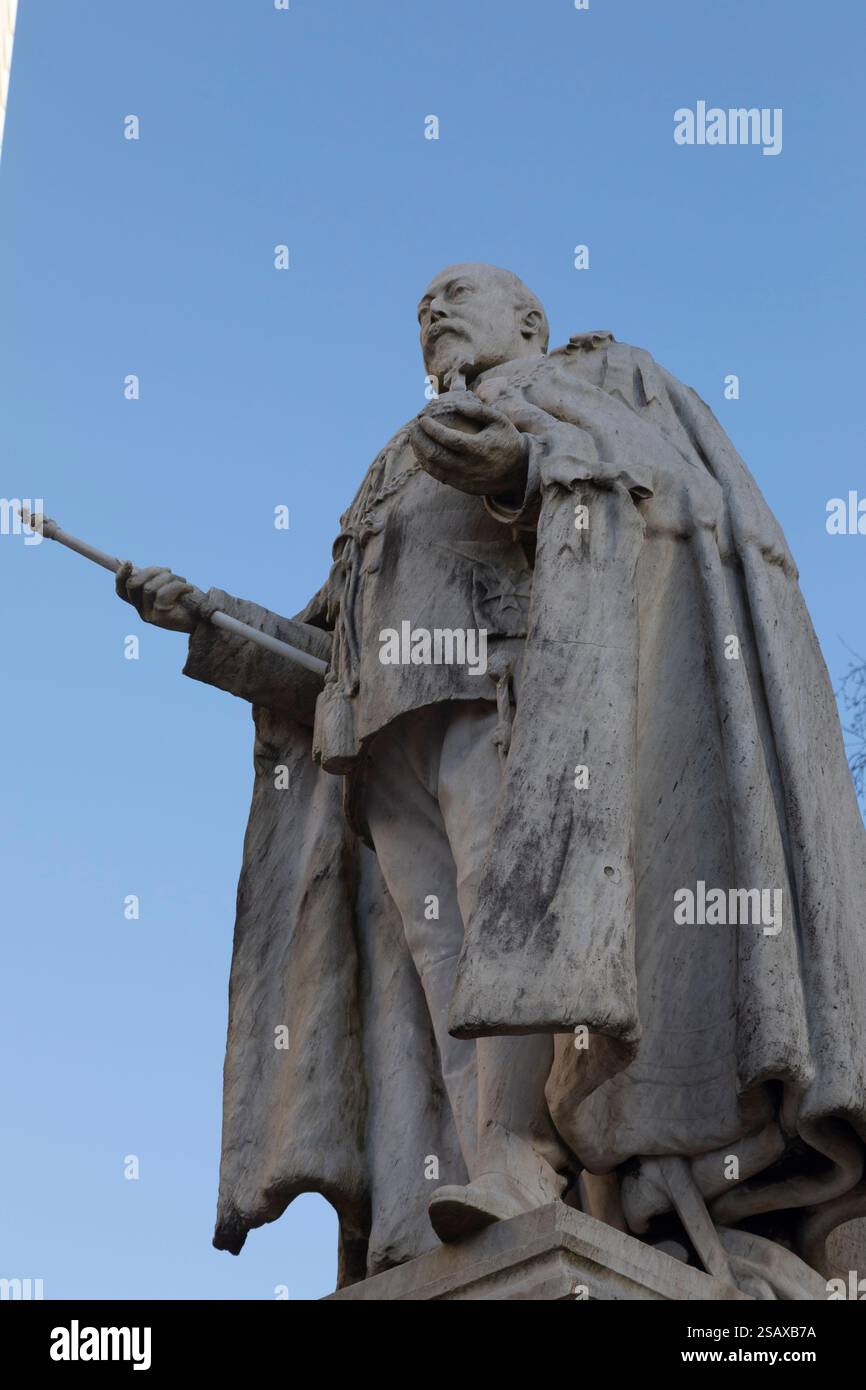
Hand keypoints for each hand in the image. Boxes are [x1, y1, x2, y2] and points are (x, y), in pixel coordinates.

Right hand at [115, 562, 203, 633]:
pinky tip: (188, 589)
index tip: (129, 562)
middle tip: (169, 571)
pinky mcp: (161, 617)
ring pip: (149, 587)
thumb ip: (153, 579)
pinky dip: (178, 586)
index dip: (121, 575)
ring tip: (183, 581)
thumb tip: (134, 565)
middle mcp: (142, 612)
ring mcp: (151, 616)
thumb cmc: (188, 601)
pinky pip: (163, 594)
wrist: (205, 620)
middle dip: (151, 571)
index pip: (122, 591)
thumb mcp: (168, 587)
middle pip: (133, 585)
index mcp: (141, 604)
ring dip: (169, 578)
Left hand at [410, 391, 527, 496]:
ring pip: (433, 468)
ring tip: (414, 439)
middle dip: (420, 440)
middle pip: (435, 454)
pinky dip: (427, 464)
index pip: (447, 439)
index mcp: (477, 448)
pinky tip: (423, 453)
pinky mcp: (462, 486)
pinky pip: (439, 476)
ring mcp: (464, 479)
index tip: (422, 419)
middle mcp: (468, 466)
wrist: (519, 471)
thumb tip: (456, 404)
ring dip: (420, 453)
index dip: (431, 429)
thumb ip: (478, 410)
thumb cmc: (507, 440)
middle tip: (414, 428)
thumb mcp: (499, 420)